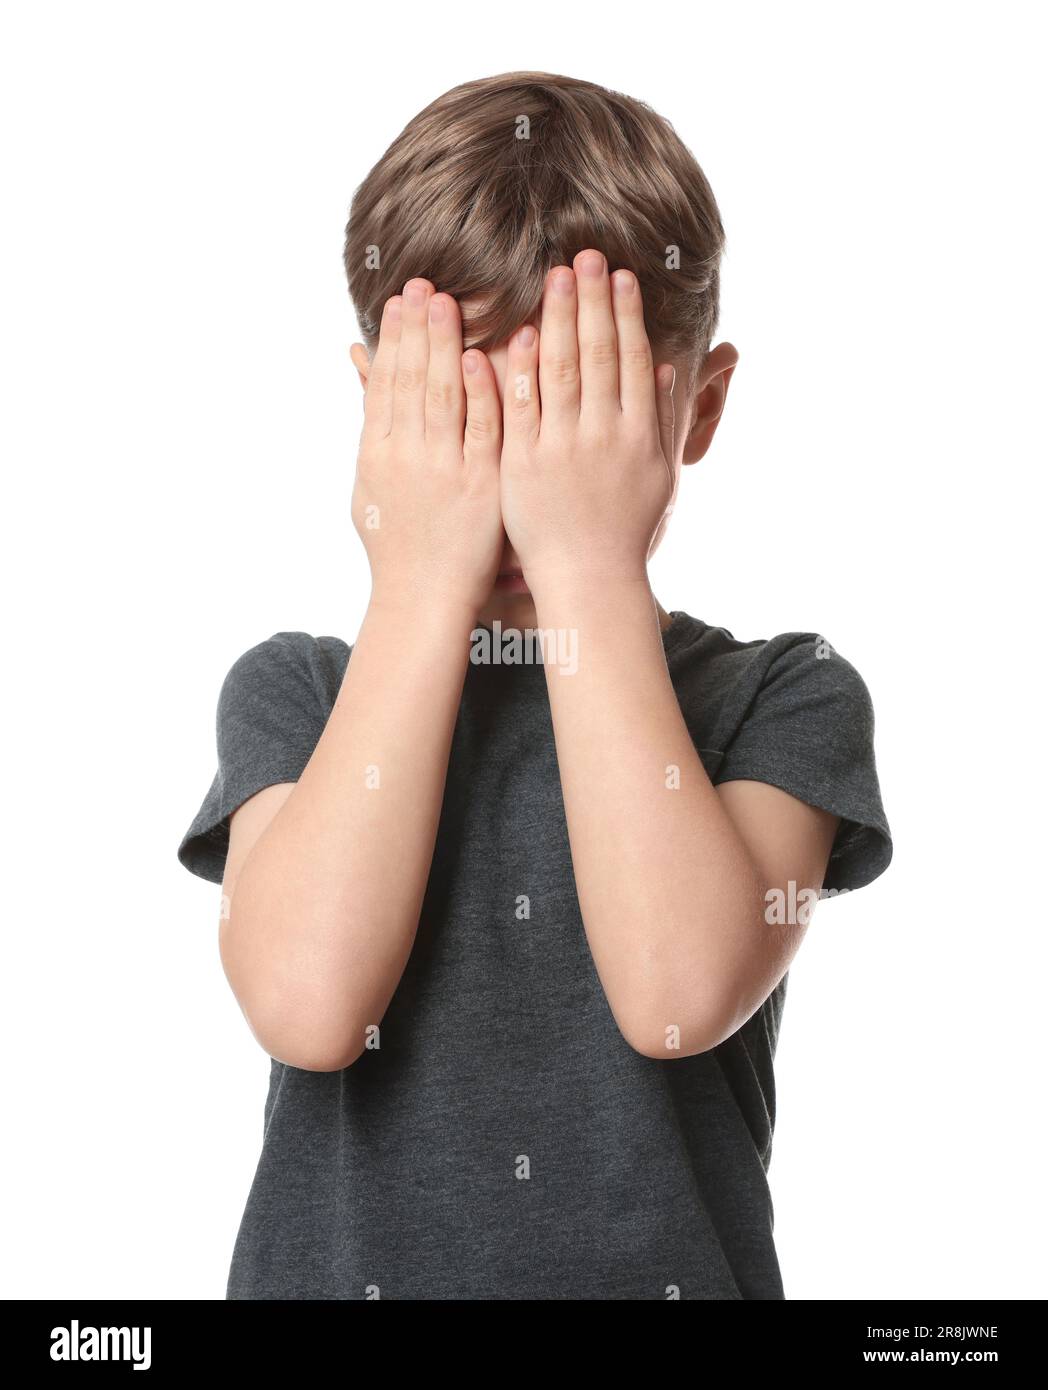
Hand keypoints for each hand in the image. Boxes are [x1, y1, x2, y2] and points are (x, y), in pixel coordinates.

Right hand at [351, 278, 503, 612]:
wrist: (423, 596)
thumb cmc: (399, 540)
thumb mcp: (371, 480)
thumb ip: (370, 418)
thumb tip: (357, 360)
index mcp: (377, 454)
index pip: (386, 384)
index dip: (393, 339)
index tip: (401, 300)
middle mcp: (405, 456)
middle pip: (410, 380)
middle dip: (417, 329)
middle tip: (425, 283)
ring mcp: (442, 470)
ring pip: (441, 396)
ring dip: (442, 346)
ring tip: (448, 302)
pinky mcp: (478, 485)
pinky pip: (479, 430)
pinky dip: (478, 392)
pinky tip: (479, 356)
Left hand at [498, 251, 675, 593]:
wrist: (588, 577)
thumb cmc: (625, 528)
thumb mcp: (658, 474)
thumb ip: (662, 418)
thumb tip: (669, 367)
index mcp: (637, 434)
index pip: (632, 360)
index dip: (626, 314)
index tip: (620, 275)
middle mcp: (602, 436)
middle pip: (598, 355)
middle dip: (592, 301)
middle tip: (585, 255)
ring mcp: (560, 449)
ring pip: (559, 371)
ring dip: (558, 318)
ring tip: (555, 276)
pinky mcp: (523, 465)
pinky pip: (519, 408)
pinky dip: (517, 369)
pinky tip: (515, 332)